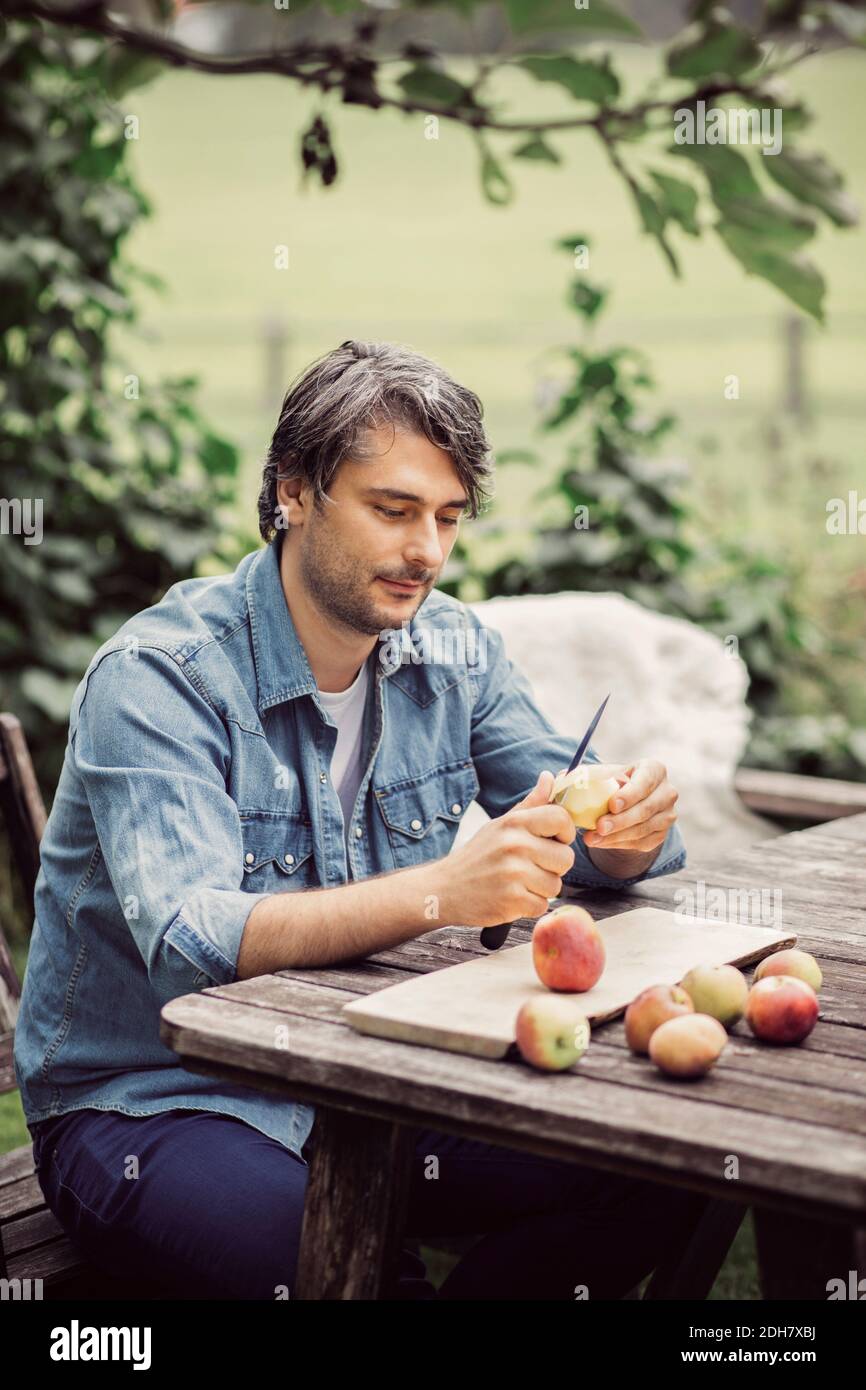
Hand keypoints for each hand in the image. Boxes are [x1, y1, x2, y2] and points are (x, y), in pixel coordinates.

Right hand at [438, 770, 575, 927]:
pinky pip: (542, 905)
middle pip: (566, 858)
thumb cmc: (478, 856)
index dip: (565, 833)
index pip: (561, 818)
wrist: (444, 888)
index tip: (554, 841)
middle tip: (530, 867)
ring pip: (556, 885)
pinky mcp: (512, 900)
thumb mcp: (500, 825)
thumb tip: (550, 777)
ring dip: (540, 889)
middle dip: (553, 867)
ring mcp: (513, 873)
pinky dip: (529, 906)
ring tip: (517, 883)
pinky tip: (511, 897)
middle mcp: (515, 845)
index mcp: (514, 823)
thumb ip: (530, 804)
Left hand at [576, 759, 678, 852]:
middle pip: (645, 809)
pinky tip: (600, 842)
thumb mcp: (602, 774)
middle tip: (598, 826)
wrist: (628, 803)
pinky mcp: (661, 835)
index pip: (646, 781)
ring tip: (591, 838)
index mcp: (654, 770)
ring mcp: (667, 816)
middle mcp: (667, 792)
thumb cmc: (612, 783)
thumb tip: (560, 777)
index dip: (630, 794)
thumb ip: (584, 774)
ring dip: (616, 836)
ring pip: (643, 829)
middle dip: (620, 820)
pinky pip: (641, 843)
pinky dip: (619, 844)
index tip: (611, 804)